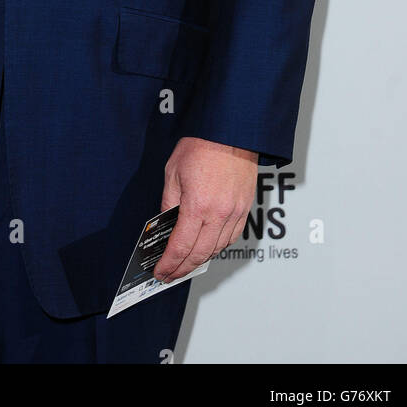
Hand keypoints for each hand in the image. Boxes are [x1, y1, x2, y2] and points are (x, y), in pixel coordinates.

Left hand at [154, 135, 257, 282]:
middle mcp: (219, 213)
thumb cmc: (201, 145)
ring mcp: (235, 212)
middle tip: (171, 275)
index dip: (169, 264)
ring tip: (186, 263)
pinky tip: (207, 247)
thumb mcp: (173, 172)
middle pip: (200, 254)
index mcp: (197, 205)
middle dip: (183, 268)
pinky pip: (232, 236)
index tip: (160, 273)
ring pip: (217, 248)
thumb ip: (169, 201)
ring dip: (200, 259)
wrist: (230, 131)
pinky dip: (218, 246)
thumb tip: (166, 223)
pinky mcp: (245, 208)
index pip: (181, 247)